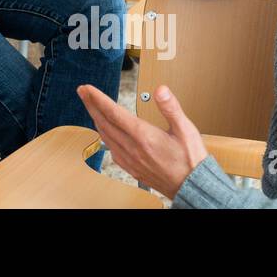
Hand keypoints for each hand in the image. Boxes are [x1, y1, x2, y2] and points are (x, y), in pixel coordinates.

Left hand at [78, 83, 208, 199]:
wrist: (193, 188)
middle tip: (82, 91)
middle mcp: (133, 148)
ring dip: (96, 119)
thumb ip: (171, 108)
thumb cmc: (191, 160)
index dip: (98, 98)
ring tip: (91, 107)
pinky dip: (104, 136)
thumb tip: (160, 89)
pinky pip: (111, 150)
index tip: (87, 88)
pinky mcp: (132, 168)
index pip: (114, 113)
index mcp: (144, 136)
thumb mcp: (186, 129)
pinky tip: (105, 132)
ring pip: (106, 136)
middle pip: (104, 123)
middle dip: (91, 105)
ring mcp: (130, 160)